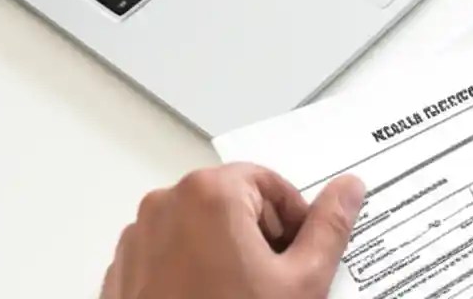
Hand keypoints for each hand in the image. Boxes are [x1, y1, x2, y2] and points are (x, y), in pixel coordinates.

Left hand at [101, 164, 364, 298]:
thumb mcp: (302, 280)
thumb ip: (329, 226)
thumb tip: (348, 190)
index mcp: (211, 194)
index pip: (270, 184)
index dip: (294, 221)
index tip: (299, 254)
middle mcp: (166, 205)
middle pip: (234, 203)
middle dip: (260, 238)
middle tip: (275, 281)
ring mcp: (138, 238)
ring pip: (201, 228)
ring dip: (227, 254)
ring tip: (242, 295)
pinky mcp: (123, 270)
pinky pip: (169, 252)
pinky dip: (192, 270)